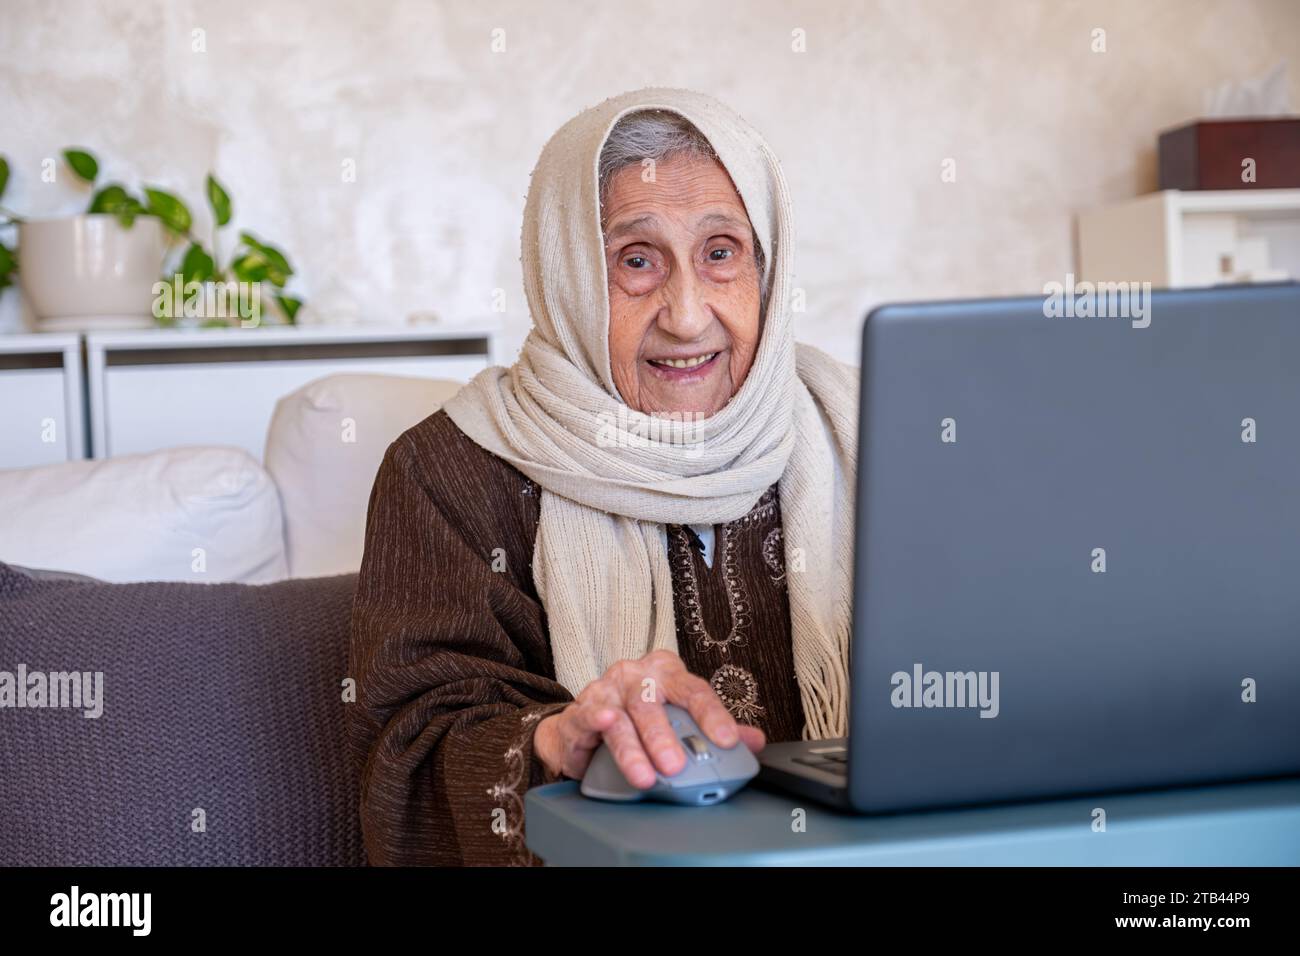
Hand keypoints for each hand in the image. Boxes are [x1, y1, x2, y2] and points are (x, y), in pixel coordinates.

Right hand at [533, 649, 765, 787]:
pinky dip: (596, 719)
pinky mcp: (581, 707)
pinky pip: (588, 713)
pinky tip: (604, 723)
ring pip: (622, 716)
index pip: (695, 690)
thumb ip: (713, 729)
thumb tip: (754, 741)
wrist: (588, 721)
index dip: (713, 715)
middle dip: (665, 737)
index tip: (727, 740)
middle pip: (653, 701)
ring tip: (644, 776)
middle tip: (676, 766)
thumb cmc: (639, 715)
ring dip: (633, 749)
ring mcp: (607, 689)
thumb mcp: (678, 717)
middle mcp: (637, 676)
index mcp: (667, 673)